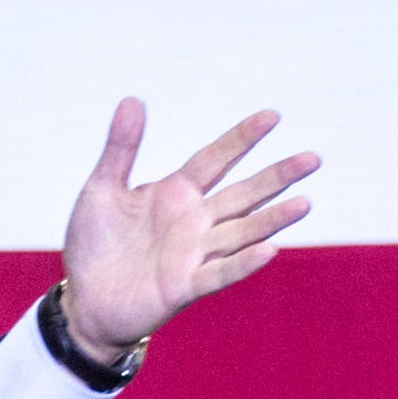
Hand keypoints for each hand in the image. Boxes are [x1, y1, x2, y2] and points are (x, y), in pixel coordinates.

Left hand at [54, 100, 320, 351]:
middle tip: (313, 158)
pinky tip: (269, 250)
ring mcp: (192, 254)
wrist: (83, 299)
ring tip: (305, 203)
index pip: (215, 159)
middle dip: (277, 177)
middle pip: (242, 194)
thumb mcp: (101, 189)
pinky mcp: (184, 286)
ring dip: (272, 219)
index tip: (272, 116)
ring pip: (241, 232)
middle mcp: (192, 222)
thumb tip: (132, 99)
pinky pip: (219, 273)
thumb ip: (120, 148)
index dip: (242, 139)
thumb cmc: (95, 243)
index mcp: (175, 194)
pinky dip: (243, 263)